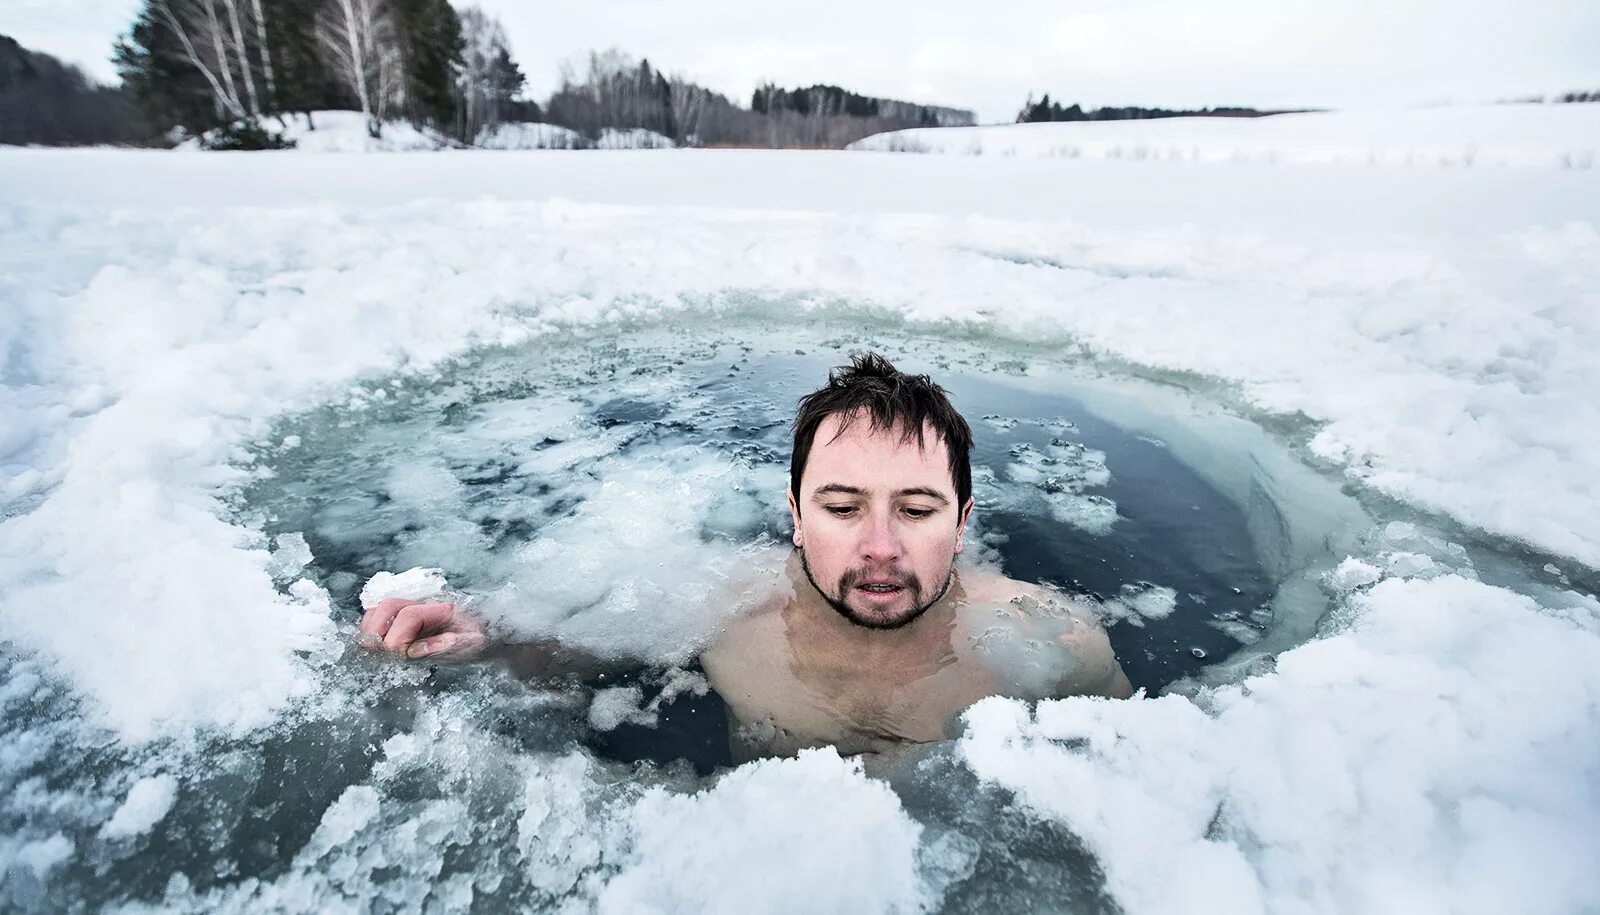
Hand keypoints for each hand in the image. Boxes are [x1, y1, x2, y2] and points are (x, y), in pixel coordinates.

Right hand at [357, 597, 486, 660]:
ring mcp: (414, 608)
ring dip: (373, 631)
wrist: (492, 636)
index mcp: (443, 609)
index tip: (403, 657)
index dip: (399, 639)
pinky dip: (373, 630)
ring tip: (382, 652)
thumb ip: (446, 646)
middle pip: (388, 606)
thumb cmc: (485, 640)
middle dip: (379, 632)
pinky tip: (382, 648)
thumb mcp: (474, 645)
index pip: (409, 616)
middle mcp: (425, 604)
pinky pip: (380, 616)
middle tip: (387, 654)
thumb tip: (413, 651)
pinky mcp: (407, 617)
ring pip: (379, 608)